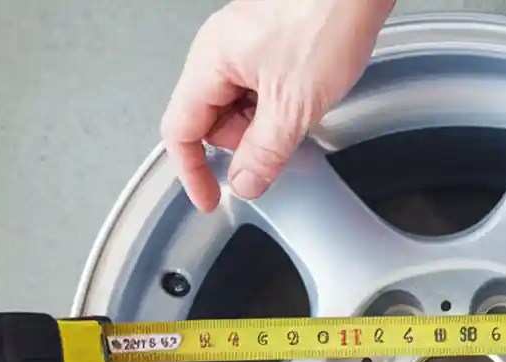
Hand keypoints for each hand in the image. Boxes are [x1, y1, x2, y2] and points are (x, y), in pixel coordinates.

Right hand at [161, 0, 394, 211]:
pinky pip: (260, 87)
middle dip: (242, 141)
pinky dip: (278, 103)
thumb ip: (264, 152)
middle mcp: (219, 49)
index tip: (210, 198)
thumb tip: (244, 183)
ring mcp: (243, 43)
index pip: (180, 131)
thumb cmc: (325, 20)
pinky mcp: (269, 42)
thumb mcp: (293, 105)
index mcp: (210, 61)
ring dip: (264, 122)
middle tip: (279, 142)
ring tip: (300, 109)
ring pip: (239, 104)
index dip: (192, 172)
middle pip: (211, 119)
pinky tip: (305, 97)